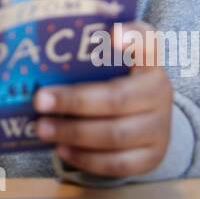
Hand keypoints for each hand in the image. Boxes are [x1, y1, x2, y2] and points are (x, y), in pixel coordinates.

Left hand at [34, 20, 172, 177]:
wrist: (148, 120)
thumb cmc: (117, 83)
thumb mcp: (111, 63)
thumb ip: (89, 51)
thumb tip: (40, 50)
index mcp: (148, 61)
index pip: (148, 42)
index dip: (132, 38)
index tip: (112, 35)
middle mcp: (159, 92)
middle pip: (117, 98)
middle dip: (75, 101)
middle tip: (40, 100)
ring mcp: (159, 128)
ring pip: (116, 134)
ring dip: (74, 132)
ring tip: (43, 129)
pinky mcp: (151, 157)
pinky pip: (118, 163)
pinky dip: (87, 158)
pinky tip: (62, 149)